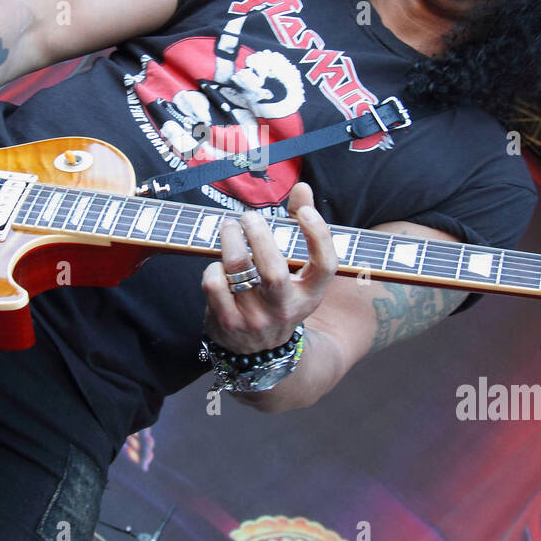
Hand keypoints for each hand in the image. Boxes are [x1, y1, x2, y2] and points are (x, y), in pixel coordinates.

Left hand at [201, 182, 337, 354]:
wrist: (259, 353)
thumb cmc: (278, 296)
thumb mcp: (296, 272)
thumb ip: (301, 228)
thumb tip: (303, 187)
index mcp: (309, 295)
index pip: (326, 266)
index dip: (318, 236)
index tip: (304, 213)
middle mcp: (285, 309)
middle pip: (273, 269)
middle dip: (258, 234)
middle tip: (248, 217)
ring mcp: (255, 318)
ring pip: (237, 269)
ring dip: (230, 239)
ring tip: (229, 227)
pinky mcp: (227, 323)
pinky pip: (214, 283)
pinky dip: (214, 267)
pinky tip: (219, 264)